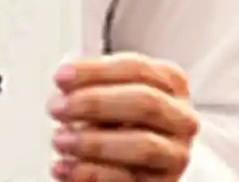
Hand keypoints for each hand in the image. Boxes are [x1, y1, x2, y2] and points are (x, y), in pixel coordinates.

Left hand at [47, 53, 199, 181]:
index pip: (137, 68)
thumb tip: (65, 84)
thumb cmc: (114, 122)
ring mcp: (176, 154)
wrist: (125, 163)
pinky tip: (64, 167)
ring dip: (94, 143)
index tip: (61, 77)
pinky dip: (91, 173)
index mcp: (169, 84)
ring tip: (59, 140)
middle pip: (145, 102)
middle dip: (95, 104)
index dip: (96, 72)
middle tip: (57, 108)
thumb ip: (91, 85)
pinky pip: (129, 180)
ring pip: (143, 146)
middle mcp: (181, 118)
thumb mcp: (106, 94)